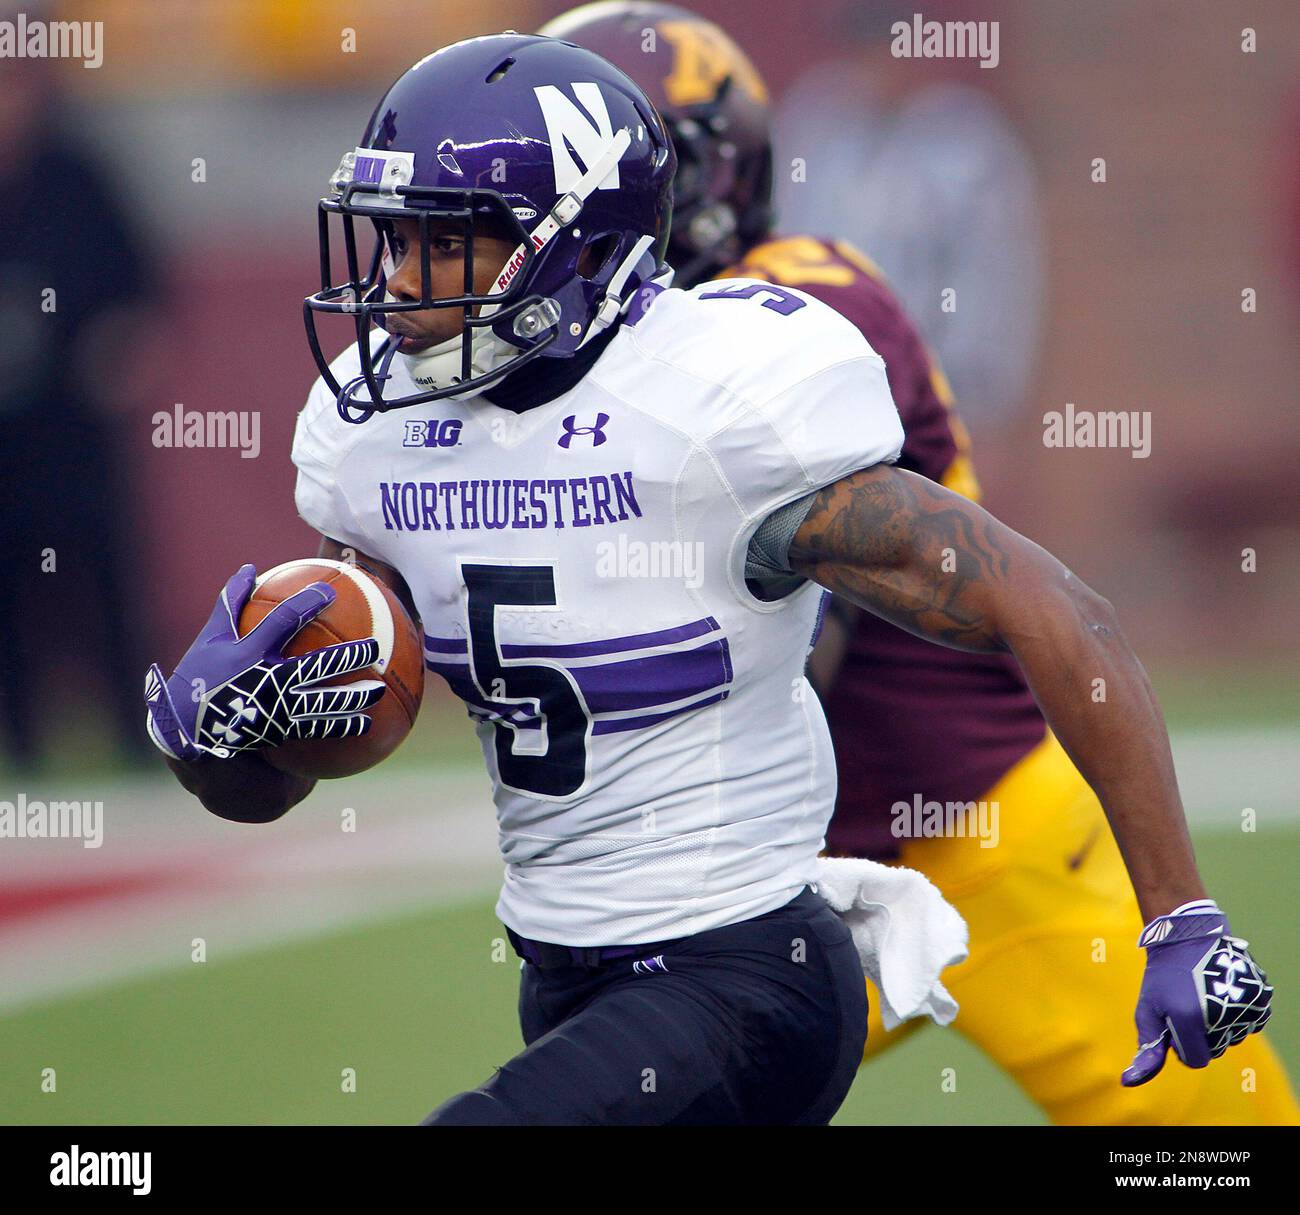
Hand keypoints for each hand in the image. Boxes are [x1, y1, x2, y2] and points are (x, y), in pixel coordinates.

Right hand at [144, 564, 384, 760]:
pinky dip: (343, 726)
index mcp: (249, 652)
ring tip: (381, 690)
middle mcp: (267, 679)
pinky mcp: (280, 730)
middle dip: (349, 656)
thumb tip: (249, 568)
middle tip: (376, 647)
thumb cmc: (201, 676)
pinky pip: (318, 728)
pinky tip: (366, 724)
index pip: (283, 621)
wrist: (187, 731)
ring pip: (323, 703)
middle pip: (317, 666)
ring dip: (354, 698)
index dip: (308, 603)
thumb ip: (232, 602)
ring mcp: (275, 708)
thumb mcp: (211, 638)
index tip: (331, 591)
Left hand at [1122, 901, 1272, 1085]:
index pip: (1195, 1060)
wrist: (1188, 937)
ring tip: (1204, 994)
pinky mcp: (1258, 998)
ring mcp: (1242, 1005)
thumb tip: (1129, 1081)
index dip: (1183, 1047)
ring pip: (1233, 1037)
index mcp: (1188, 1017)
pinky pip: (1250, 1024)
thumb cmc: (1162, 977)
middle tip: (1189, 1004)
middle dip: (1201, 1035)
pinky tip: (1222, 993)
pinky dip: (1237, 1015)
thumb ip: (1147, 1048)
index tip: (1176, 1025)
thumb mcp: (1147, 1010)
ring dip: (1219, 1024)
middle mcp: (1218, 1014)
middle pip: (1215, 1048)